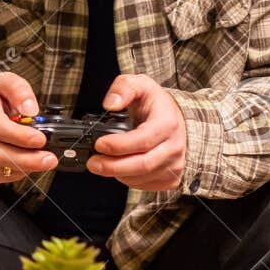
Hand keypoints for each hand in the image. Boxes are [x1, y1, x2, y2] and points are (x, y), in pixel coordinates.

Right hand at [0, 72, 57, 184]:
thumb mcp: (3, 84)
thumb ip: (18, 90)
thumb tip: (30, 109)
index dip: (21, 136)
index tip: (40, 138)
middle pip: (2, 155)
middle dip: (30, 160)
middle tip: (50, 158)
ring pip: (6, 168)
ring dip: (29, 166)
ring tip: (46, 160)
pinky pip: (6, 175)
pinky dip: (21, 169)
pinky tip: (27, 158)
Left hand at [85, 73, 186, 190]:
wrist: (177, 118)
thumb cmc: (156, 104)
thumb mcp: (140, 85)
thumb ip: (124, 88)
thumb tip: (110, 104)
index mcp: (167, 123)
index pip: (142, 140)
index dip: (118, 146)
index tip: (99, 144)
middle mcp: (175, 146)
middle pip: (142, 165)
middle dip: (113, 166)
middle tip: (92, 163)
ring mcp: (175, 164)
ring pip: (142, 177)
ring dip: (118, 174)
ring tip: (101, 164)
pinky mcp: (171, 178)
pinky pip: (146, 185)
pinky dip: (128, 180)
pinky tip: (119, 169)